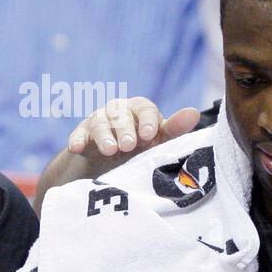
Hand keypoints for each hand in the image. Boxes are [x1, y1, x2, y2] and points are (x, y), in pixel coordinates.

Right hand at [66, 97, 201, 175]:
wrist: (111, 163)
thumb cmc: (143, 147)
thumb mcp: (159, 141)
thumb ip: (174, 128)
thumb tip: (194, 113)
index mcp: (140, 110)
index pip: (145, 108)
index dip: (147, 121)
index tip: (150, 135)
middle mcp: (118, 111)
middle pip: (120, 115)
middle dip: (125, 130)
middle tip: (129, 146)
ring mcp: (98, 120)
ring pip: (99, 123)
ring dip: (104, 136)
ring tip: (110, 150)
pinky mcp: (82, 134)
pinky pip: (78, 134)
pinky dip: (77, 140)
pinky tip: (77, 149)